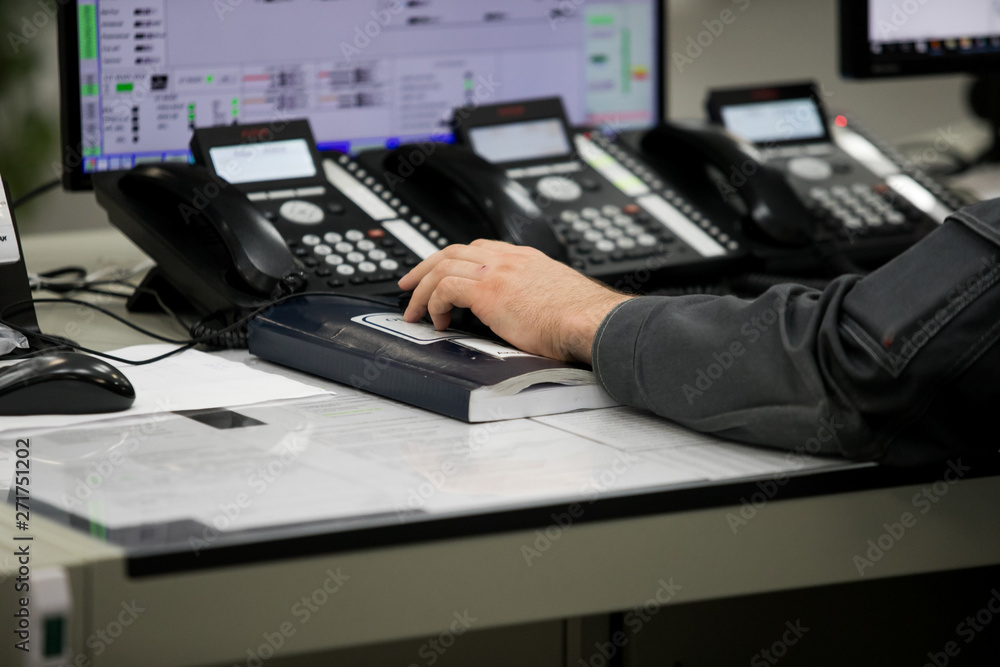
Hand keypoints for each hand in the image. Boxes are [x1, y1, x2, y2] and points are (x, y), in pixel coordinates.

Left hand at [397, 240, 632, 362]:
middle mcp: (508, 259)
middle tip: (410, 285)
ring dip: (422, 289)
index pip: (479, 249)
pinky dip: (434, 302)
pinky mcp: (489, 290)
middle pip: (453, 251)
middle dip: (425, 267)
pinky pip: (446, 288)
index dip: (453, 261)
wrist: (590, 321)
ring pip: (442, 267)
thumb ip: (535, 299)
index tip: (441, 275)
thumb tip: (527, 318)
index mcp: (525, 260)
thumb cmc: (581, 320)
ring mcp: (497, 272)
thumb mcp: (555, 299)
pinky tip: (437, 320)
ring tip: (414, 310)